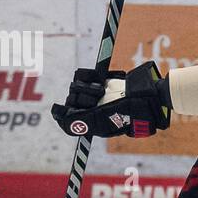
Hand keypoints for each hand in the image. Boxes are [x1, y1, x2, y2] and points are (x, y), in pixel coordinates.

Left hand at [51, 61, 171, 137]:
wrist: (141, 96)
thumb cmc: (124, 113)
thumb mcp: (99, 121)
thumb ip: (75, 121)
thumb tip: (55, 113)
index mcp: (87, 122)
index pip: (65, 116)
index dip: (69, 111)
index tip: (83, 109)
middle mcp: (88, 108)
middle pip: (70, 99)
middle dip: (83, 99)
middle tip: (99, 101)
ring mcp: (92, 93)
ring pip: (74, 87)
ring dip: (88, 88)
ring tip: (102, 92)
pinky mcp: (96, 80)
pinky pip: (80, 75)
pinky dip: (87, 76)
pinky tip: (99, 81)